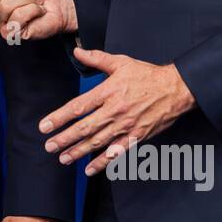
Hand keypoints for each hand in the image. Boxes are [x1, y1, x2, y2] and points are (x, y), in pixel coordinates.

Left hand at [41, 48, 196, 175]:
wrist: (176, 89)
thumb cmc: (147, 75)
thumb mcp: (121, 62)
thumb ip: (97, 59)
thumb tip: (77, 52)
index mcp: (108, 92)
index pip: (78, 107)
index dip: (60, 118)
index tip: (45, 126)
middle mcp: (115, 111)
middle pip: (85, 128)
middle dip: (65, 138)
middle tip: (49, 146)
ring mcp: (126, 126)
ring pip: (98, 142)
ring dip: (79, 152)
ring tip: (63, 158)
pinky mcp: (137, 136)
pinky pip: (117, 152)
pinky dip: (103, 162)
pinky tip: (90, 169)